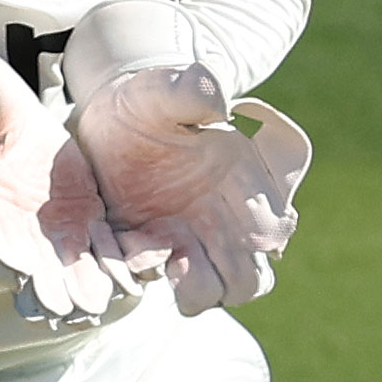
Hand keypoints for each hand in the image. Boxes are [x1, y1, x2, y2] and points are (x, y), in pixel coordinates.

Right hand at [0, 50, 141, 325]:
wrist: (23, 127)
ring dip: (81, 287)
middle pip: (31, 266)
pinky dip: (114, 267)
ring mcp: (55, 231)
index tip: (13, 260)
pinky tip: (129, 282)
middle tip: (60, 306)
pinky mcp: (87, 224)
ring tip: (95, 305)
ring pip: (69, 267)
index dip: (2, 247)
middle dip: (44, 286)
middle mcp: (19, 227)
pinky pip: (103, 249)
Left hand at [57, 0, 311, 315]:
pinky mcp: (154, 255)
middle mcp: (227, 223)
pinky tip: (118, 245)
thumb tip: (221, 104)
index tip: (216, 221)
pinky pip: (158, 284)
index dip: (256, 242)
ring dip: (184, 286)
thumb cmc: (149, 100)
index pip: (272, 232)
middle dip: (219, 281)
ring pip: (212, 293)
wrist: (109, 117)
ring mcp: (192, 244)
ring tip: (144, 253)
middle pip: (249, 282)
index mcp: (247, 187)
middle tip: (177, 259)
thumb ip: (191, 90)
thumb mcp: (163, 88)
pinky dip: (141, 275)